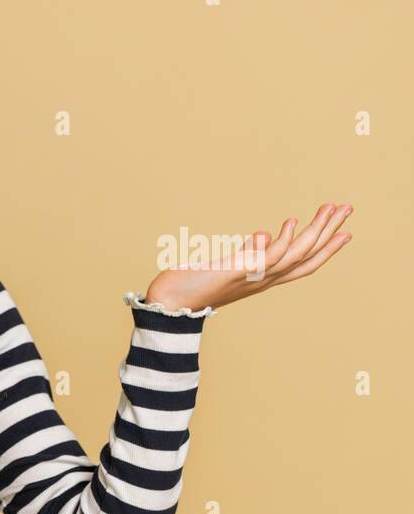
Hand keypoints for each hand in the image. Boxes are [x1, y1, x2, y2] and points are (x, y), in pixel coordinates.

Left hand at [145, 202, 353, 311]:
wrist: (167, 305)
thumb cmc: (192, 286)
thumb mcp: (227, 267)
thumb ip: (248, 253)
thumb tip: (263, 235)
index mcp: (262, 280)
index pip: (302, 265)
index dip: (325, 249)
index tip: (345, 231)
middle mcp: (262, 281)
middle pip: (306, 257)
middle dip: (329, 233)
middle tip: (347, 208)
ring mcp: (251, 278)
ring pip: (294, 254)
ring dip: (314, 231)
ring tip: (330, 207)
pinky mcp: (235, 273)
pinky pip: (265, 258)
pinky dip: (280, 241)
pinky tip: (287, 222)